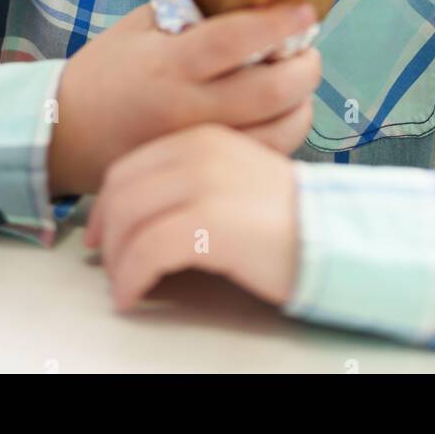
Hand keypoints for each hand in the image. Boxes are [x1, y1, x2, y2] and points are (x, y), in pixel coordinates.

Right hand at [48, 0, 319, 195]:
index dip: (277, 24)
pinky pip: (259, 160)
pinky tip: (279, 116)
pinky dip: (282, 137)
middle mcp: (186, 109)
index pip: (234, 41)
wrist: (65, 133)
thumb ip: (191, 11)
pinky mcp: (201, 172)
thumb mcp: (140, 27)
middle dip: (304, 69)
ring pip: (275, 135)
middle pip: (269, 93)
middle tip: (309, 52)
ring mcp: (196, 146)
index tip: (306, 10)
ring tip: (298, 85)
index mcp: (169, 64)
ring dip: (300, 106)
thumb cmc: (106, 71)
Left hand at [84, 124, 300, 309]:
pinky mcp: (208, 223)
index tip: (101, 233)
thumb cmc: (288, 216)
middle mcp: (198, 153)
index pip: (131, 166)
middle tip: (105, 265)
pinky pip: (146, 251)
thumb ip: (194, 178)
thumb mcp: (236, 175)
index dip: (106, 204)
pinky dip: (131, 278)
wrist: (334, 235)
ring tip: (122, 286)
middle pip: (122, 191)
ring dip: (116, 262)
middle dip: (104, 232)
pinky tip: (134, 296)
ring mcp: (203, 185)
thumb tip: (144, 210)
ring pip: (128, 221)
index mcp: (203, 137)